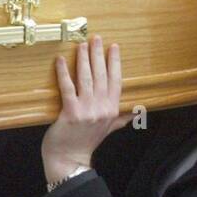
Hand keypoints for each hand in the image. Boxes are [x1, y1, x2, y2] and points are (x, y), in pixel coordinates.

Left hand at [41, 36, 132, 183]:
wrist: (70, 159)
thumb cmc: (86, 142)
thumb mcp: (108, 129)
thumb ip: (121, 118)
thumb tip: (136, 112)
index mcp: (112, 110)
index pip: (116, 81)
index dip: (115, 63)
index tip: (114, 46)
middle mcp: (102, 108)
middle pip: (102, 76)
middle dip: (99, 54)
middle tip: (96, 38)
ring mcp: (87, 110)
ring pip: (87, 79)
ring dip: (84, 60)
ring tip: (81, 44)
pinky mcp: (71, 112)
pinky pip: (67, 88)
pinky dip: (63, 73)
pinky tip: (59, 60)